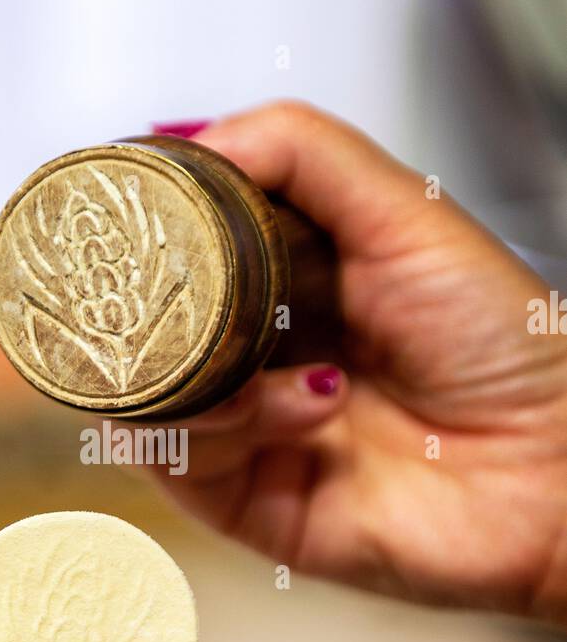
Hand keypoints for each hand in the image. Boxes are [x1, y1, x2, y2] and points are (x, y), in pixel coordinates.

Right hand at [152, 103, 566, 620]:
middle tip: (164, 289)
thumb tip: (198, 136)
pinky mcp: (247, 504)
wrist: (554, 464)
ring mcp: (245, 433)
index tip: (118, 218)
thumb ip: (302, 153)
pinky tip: (304, 409)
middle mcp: (254, 360)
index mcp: (281, 286)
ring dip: (192, 374)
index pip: (171, 260)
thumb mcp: (404, 213)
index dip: (138, 240)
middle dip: (140, 310)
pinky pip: (179, 466)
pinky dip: (222, 429)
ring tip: (272, 365)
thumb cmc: (506, 345)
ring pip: (143, 401)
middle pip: (139, 333)